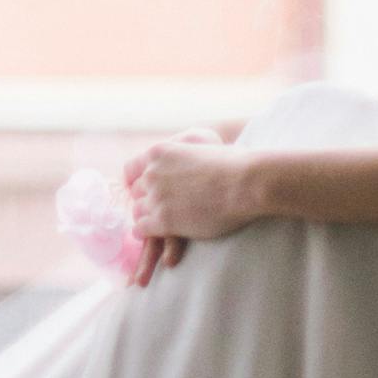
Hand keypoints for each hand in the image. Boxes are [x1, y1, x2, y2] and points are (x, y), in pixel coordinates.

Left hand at [122, 130, 256, 282]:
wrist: (245, 182)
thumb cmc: (234, 163)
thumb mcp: (202, 144)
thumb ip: (185, 150)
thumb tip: (190, 155)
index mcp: (161, 152)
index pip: (132, 168)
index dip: (138, 180)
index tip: (145, 189)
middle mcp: (153, 173)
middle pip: (137, 192)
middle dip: (146, 200)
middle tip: (158, 208)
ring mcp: (157, 197)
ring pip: (138, 211)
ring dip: (147, 217)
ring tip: (156, 223)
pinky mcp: (163, 220)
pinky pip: (142, 229)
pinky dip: (145, 232)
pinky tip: (153, 233)